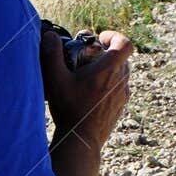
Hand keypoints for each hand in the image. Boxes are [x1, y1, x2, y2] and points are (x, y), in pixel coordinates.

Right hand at [40, 28, 132, 152]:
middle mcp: (121, 80)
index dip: (114, 37)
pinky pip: (119, 89)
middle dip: (106, 54)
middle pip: (122, 58)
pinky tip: (91, 94)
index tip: (99, 40)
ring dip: (108, 70)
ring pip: (121, 73)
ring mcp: (123, 95)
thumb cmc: (69, 109)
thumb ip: (52, 54)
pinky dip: (109, 85)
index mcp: (109, 69)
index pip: (126, 43)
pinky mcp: (121, 107)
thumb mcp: (56, 80)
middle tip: (88, 58)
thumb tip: (49, 35)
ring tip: (88, 77)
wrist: (82, 140)